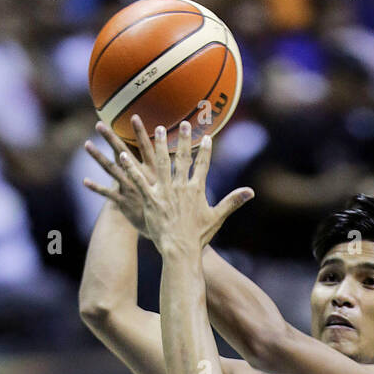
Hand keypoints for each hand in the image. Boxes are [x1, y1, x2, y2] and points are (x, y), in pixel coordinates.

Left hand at [89, 115, 252, 252]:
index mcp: (196, 190)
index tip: (207, 137)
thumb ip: (233, 202)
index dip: (205, 150)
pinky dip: (130, 168)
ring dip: (159, 145)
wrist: (180, 250)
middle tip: (184, 123)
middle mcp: (180, 187)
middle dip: (183, 139)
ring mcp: (165, 192)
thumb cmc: (198, 237)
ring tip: (156, 128)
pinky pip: (138, 180)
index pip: (202, 165)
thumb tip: (251, 192)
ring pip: (161, 163)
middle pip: (182, 158)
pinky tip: (122, 154)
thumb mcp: (217, 218)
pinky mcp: (150, 200)